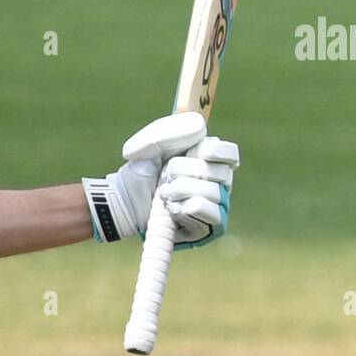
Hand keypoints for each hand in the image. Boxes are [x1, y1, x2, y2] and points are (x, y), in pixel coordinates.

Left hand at [81, 112, 237, 243]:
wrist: (124, 202)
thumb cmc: (140, 172)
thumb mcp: (151, 144)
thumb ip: (171, 130)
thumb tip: (200, 126)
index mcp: (209, 160)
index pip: (230, 154)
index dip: (218, 152)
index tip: (200, 151)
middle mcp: (218, 183)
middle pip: (221, 172)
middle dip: (186, 171)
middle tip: (166, 174)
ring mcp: (215, 206)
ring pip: (213, 192)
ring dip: (181, 190)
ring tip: (164, 193)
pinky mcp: (209, 228)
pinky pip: (209, 213)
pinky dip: (186, 208)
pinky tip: (171, 209)